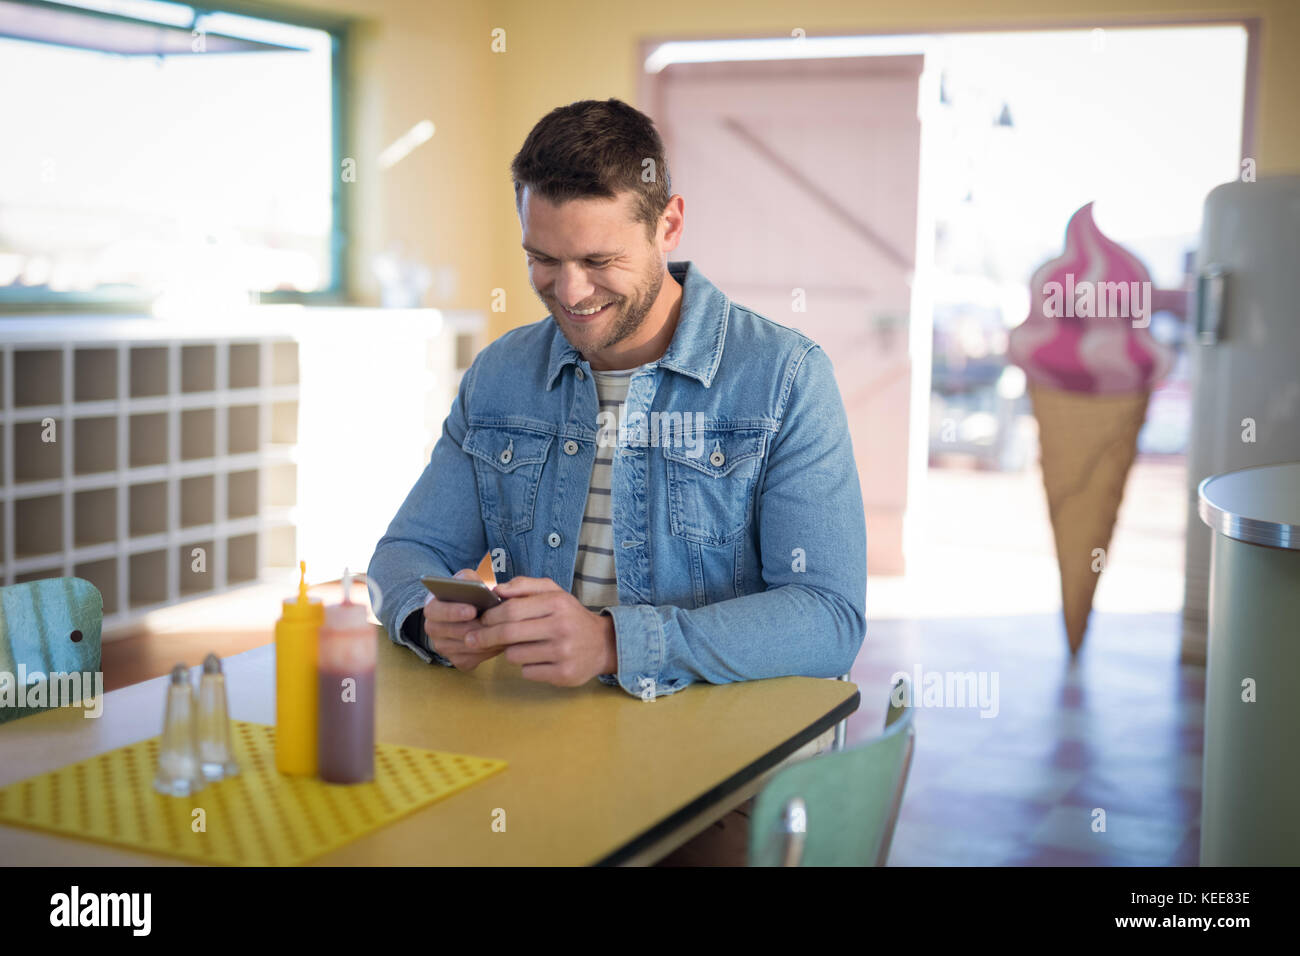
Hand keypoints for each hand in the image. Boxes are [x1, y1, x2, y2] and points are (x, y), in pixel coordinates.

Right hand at [423, 568, 505, 670]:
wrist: (466, 612)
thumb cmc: (467, 594)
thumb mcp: (466, 580)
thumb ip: (469, 580)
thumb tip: (479, 588)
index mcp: (432, 608)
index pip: (436, 611)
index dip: (453, 612)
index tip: (473, 610)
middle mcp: (433, 629)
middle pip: (453, 632)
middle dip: (476, 628)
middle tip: (495, 623)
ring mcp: (444, 647)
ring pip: (466, 648)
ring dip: (485, 640)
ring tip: (504, 631)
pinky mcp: (457, 661)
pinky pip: (473, 660)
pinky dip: (487, 652)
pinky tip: (499, 642)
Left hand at [465, 576, 616, 686]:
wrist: (603, 644)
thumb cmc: (570, 616)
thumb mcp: (554, 592)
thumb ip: (525, 586)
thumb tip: (497, 590)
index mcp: (557, 603)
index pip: (511, 609)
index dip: (490, 616)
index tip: (481, 620)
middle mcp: (561, 627)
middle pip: (508, 633)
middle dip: (485, 637)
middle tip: (473, 639)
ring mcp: (563, 653)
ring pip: (514, 655)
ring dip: (509, 652)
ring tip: (521, 646)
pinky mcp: (564, 674)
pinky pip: (527, 672)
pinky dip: (526, 667)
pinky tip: (537, 659)